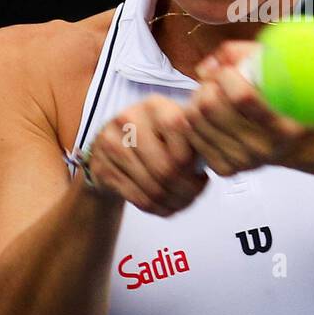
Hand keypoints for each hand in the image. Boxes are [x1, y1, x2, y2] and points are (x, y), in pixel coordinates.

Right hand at [84, 94, 208, 216]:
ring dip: (175, 201)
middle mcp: (129, 120)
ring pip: (154, 188)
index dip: (193, 160)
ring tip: (184, 200)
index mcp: (155, 106)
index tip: (201, 173)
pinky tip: (168, 204)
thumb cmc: (154, 137)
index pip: (178, 134)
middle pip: (166, 168)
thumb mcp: (173, 128)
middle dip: (187, 188)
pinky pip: (139, 199)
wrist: (109, 147)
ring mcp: (111, 144)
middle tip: (195, 192)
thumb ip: (192, 139)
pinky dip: (159, 208)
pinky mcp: (102, 168)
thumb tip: (211, 164)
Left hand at [184, 41, 309, 175]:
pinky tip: (211, 115)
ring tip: (214, 95)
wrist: (295, 142)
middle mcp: (263, 147)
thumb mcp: (280, 69)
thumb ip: (244, 55)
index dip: (226, 74)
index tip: (231, 70)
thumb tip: (205, 69)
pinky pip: (190, 136)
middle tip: (218, 82)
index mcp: (284, 126)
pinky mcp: (226, 169)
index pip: (241, 96)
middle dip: (208, 84)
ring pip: (193, 119)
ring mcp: (243, 161)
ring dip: (198, 99)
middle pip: (209, 106)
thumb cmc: (287, 99)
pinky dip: (194, 120)